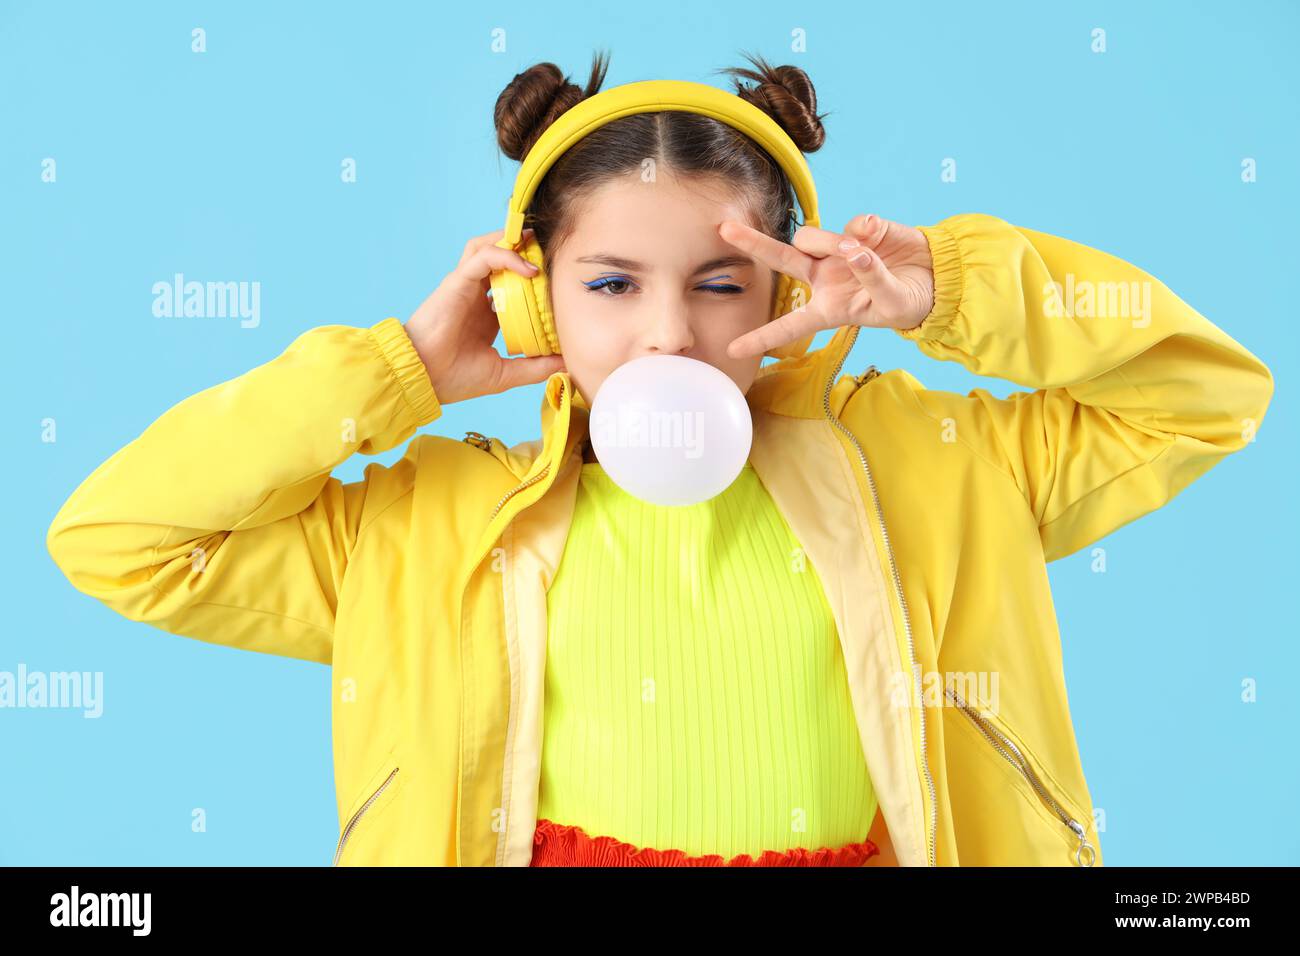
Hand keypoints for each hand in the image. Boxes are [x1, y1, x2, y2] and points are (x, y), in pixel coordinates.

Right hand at [402, 227, 566, 405]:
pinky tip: (530, 270)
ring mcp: (466, 285)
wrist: (423, 379)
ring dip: (514, 243)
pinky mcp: (458, 280)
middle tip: (552, 255)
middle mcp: (475, 295)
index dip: (535, 279)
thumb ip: (535, 366)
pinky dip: (507, 255)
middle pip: (501, 258)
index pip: (512, 284)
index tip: (559, 285)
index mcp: (485, 314)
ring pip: (490, 247)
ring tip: (539, 248)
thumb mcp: (505, 373)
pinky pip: (484, 255)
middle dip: (526, 251)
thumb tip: (567, 364)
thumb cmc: (454, 377)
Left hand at [719, 214, 935, 358]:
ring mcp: (838, 250)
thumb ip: (873, 279)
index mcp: (828, 308)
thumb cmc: (909, 301)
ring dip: (835, 245)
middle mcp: (825, 278)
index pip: (789, 325)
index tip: (731, 351)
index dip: (761, 338)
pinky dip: (869, 232)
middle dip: (753, 242)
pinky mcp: (859, 228)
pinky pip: (854, 224)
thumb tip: (854, 250)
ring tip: (866, 254)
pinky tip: (880, 239)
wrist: (936, 276)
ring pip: (815, 238)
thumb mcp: (892, 304)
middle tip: (724, 228)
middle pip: (780, 259)